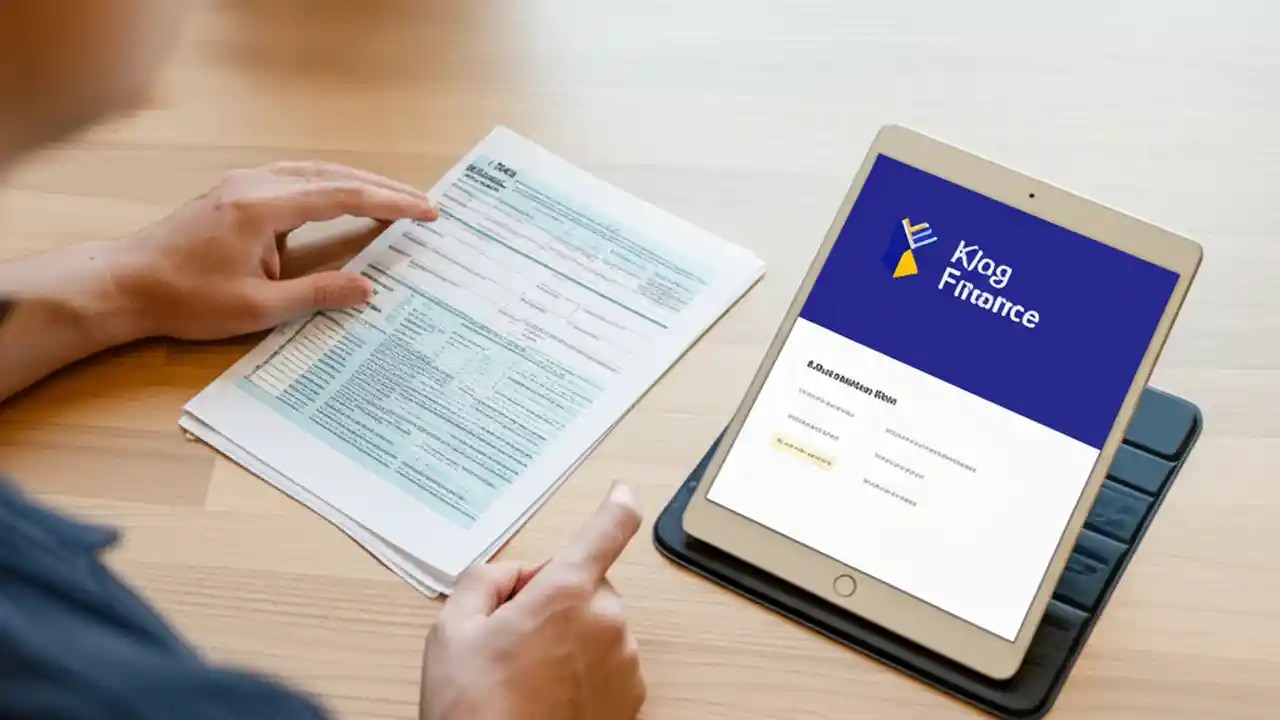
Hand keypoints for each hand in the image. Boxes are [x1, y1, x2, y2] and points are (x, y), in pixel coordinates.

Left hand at [112, 161, 437, 339]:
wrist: (125, 284)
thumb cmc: (185, 300)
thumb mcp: (256, 308)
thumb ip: (317, 293)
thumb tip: (367, 288)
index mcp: (263, 208)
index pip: (341, 197)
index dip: (389, 203)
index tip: (426, 210)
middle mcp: (255, 185)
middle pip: (333, 176)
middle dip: (382, 188)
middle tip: (424, 203)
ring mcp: (243, 184)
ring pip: (314, 173)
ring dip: (356, 184)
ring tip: (393, 201)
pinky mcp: (235, 193)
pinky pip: (294, 180)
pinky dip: (329, 187)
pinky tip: (343, 201)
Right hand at [421, 485, 646, 719]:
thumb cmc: (474, 711)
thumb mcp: (452, 629)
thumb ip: (485, 579)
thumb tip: (511, 574)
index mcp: (567, 592)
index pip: (609, 529)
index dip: (617, 505)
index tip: (622, 493)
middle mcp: (607, 621)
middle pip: (586, 583)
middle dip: (553, 594)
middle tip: (510, 633)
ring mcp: (624, 661)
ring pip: (596, 624)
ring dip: (567, 634)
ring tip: (523, 674)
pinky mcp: (630, 695)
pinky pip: (607, 660)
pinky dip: (583, 668)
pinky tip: (546, 693)